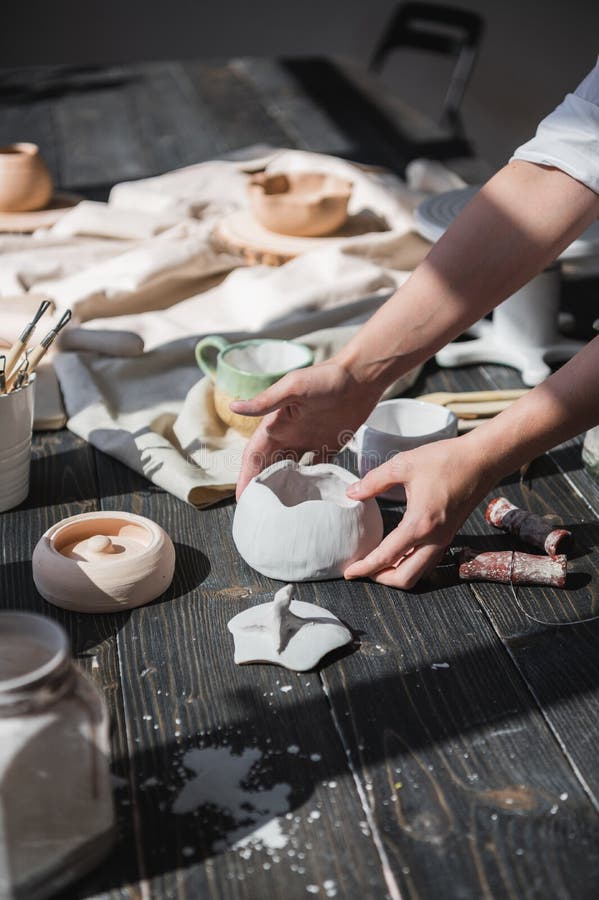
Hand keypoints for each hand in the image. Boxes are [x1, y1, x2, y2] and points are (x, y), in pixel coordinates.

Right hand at [232, 360, 379, 498]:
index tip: (242, 498)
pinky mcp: (329, 444)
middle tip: (259, 513)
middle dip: (262, 488)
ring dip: (284, 487)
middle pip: (270, 466)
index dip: (246, 476)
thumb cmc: (325, 377)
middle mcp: (289, 434)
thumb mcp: (293, 388)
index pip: (255, 455)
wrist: (360, 376)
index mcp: (276, 424)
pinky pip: (316, 469)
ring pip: (290, 470)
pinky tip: (311, 499)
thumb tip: (232, 406)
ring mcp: (308, 441)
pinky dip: (311, 483)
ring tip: (281, 511)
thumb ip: (265, 401)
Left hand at [344, 435, 496, 587]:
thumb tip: (352, 493)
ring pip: (419, 572)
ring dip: (397, 574)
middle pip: (406, 578)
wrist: (483, 459)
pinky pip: (428, 560)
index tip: (349, 572)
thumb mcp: (404, 464)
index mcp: (420, 524)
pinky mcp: (450, 534)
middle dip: (381, 579)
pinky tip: (398, 552)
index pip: (387, 557)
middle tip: (362, 569)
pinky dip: (410, 563)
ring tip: (377, 563)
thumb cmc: (446, 459)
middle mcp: (434, 538)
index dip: (365, 568)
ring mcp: (445, 539)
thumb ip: (374, 481)